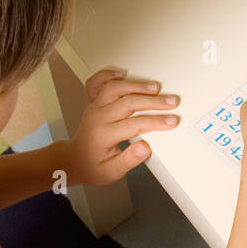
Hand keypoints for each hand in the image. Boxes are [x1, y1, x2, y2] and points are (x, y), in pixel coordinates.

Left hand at [63, 68, 179, 185]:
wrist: (74, 160)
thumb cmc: (93, 166)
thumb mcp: (111, 173)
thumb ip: (129, 160)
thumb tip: (145, 147)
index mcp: (104, 136)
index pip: (134, 125)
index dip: (156, 122)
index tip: (171, 121)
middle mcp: (98, 118)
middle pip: (128, 102)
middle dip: (154, 102)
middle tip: (172, 102)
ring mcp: (94, 107)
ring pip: (115, 88)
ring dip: (137, 86)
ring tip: (156, 88)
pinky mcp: (92, 102)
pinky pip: (96, 83)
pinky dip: (108, 75)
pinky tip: (122, 74)